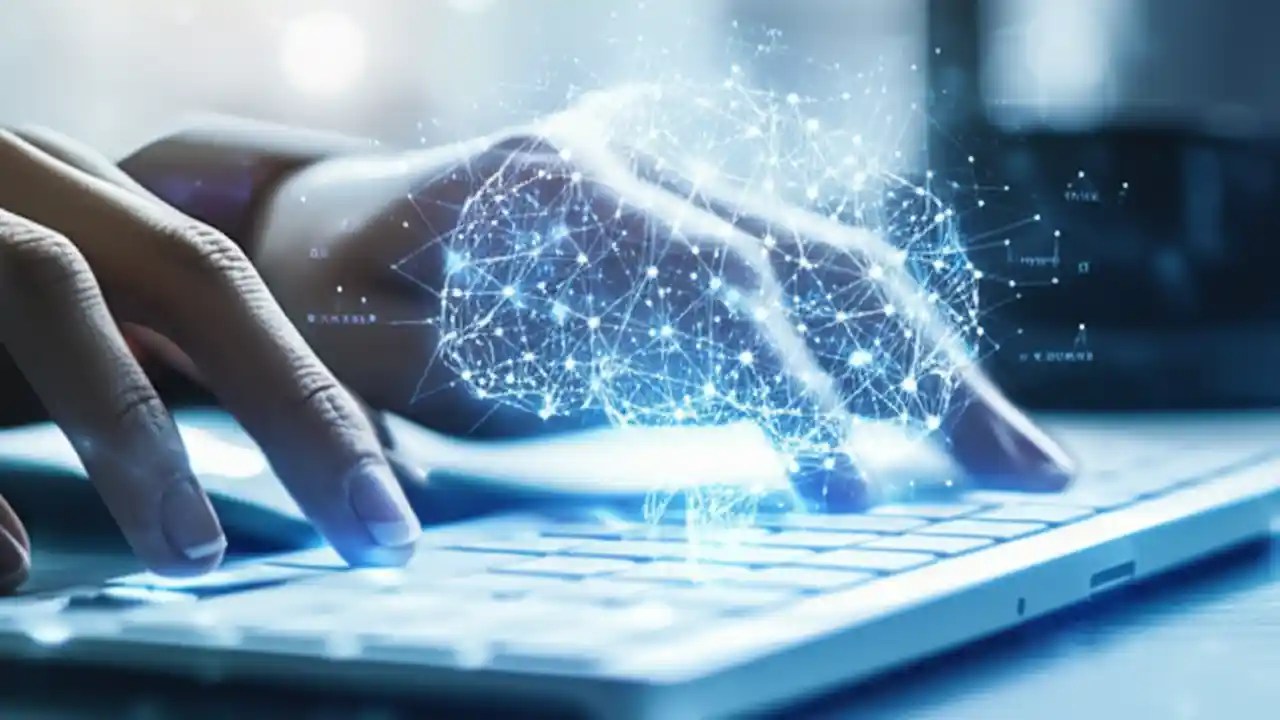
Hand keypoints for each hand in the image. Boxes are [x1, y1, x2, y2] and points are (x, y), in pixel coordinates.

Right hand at [0, 129, 419, 593]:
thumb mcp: (48, 299)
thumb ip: (148, 350)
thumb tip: (311, 441)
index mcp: (78, 197)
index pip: (235, 290)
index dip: (325, 400)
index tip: (395, 517)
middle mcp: (20, 189)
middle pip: (189, 273)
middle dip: (293, 403)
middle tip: (370, 530)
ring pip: (50, 290)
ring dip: (133, 428)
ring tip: (197, 555)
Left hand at [228, 105, 1072, 496]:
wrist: (328, 225)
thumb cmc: (333, 289)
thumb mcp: (382, 341)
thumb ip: (507, 361)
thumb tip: (652, 387)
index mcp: (556, 179)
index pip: (713, 285)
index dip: (791, 387)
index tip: (842, 483)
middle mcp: (637, 162)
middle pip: (813, 260)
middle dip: (923, 371)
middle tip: (1020, 464)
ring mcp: (673, 187)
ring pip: (833, 267)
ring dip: (928, 363)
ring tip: (1014, 451)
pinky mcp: (691, 226)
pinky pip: (803, 287)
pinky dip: (875, 358)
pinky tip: (938, 414)